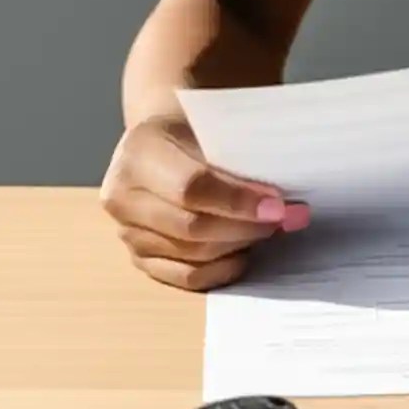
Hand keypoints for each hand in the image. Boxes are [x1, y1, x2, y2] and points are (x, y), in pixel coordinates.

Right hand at [100, 115, 309, 289]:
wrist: (165, 142)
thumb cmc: (197, 133)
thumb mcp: (216, 131)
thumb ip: (243, 164)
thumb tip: (286, 206)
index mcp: (140, 152)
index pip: (192, 187)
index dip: (239, 202)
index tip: (278, 207)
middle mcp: (123, 195)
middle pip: (192, 227)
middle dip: (246, 227)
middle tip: (283, 219)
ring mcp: (127, 230)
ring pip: (191, 255)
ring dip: (239, 246)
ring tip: (267, 229)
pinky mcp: (139, 257)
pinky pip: (185, 277)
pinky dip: (222, 269)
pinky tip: (244, 253)